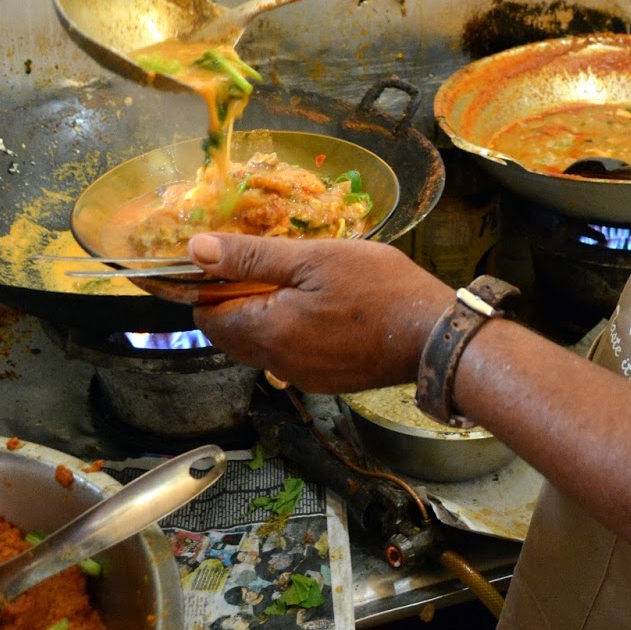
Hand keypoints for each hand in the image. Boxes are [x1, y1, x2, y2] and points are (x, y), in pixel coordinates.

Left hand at [186, 234, 452, 393]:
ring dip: (264, 316)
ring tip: (297, 281)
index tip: (228, 260)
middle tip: (265, 265)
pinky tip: (320, 308)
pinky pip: (289, 355)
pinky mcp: (326, 380)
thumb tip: (195, 249)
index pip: (207, 318)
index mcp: (268, 331)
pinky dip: (290, 332)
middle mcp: (277, 363)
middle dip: (235, 302)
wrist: (434, 336)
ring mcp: (303, 377)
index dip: (208, 287)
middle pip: (231, 335)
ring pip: (261, 346)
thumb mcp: (314, 258)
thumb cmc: (378, 289)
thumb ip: (252, 256)